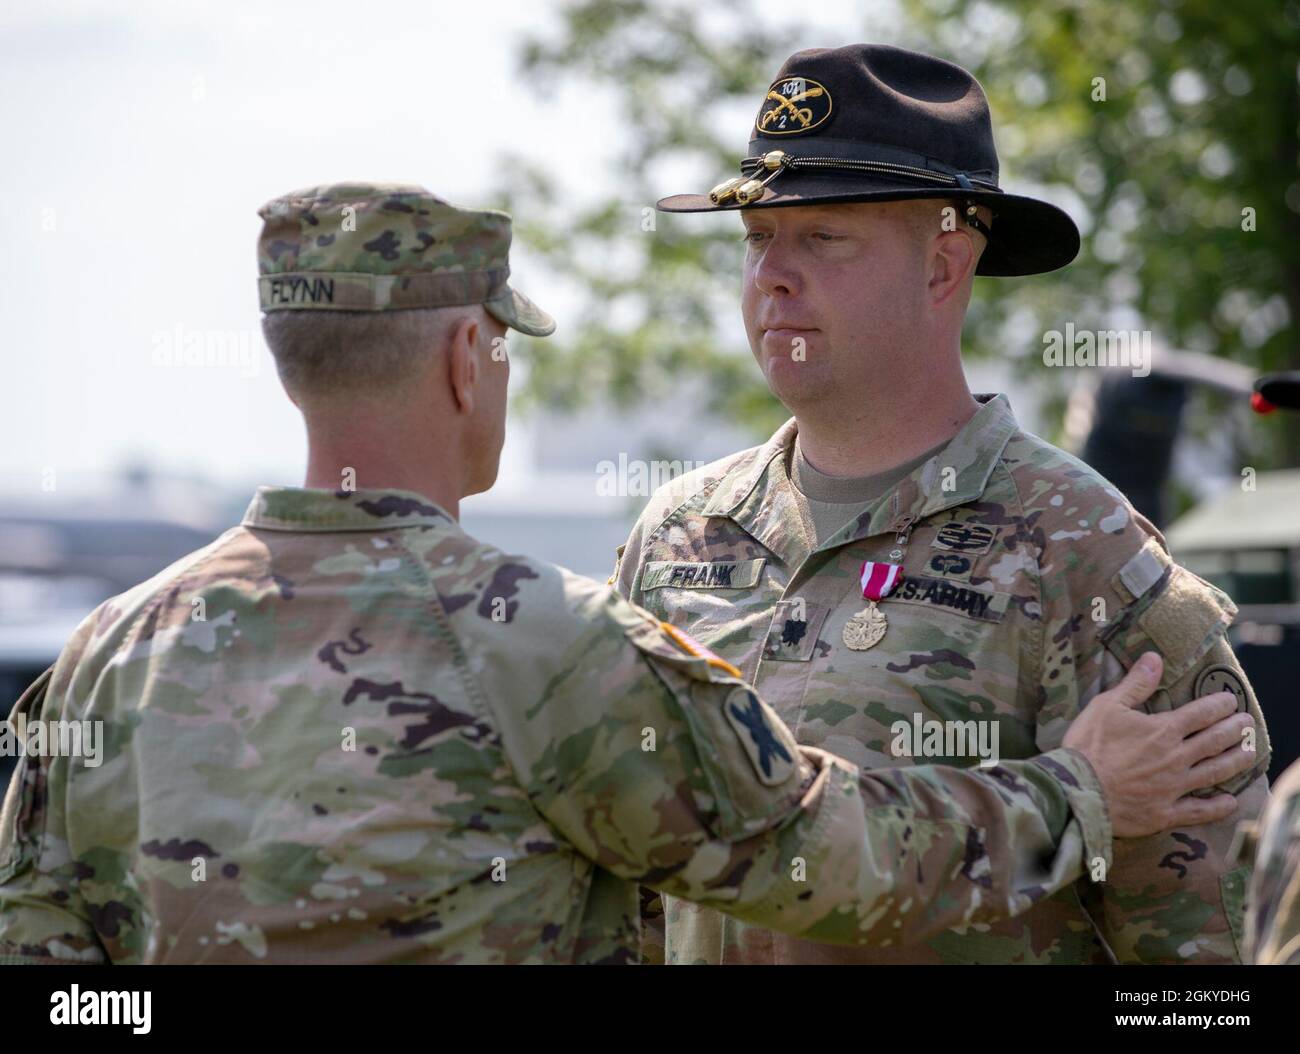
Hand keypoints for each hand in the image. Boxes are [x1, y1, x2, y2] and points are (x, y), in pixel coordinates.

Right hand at [1062, 652, 1255, 837]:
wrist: (1076, 790)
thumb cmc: (1087, 745)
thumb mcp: (1106, 706)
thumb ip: (1135, 684)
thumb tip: (1155, 657)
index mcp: (1162, 730)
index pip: (1202, 713)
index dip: (1220, 704)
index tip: (1231, 699)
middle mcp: (1175, 758)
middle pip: (1215, 740)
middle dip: (1234, 729)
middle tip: (1247, 723)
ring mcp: (1173, 787)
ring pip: (1215, 772)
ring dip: (1235, 761)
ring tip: (1249, 752)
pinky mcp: (1165, 812)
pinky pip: (1199, 811)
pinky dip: (1217, 807)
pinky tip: (1230, 802)